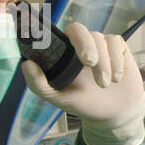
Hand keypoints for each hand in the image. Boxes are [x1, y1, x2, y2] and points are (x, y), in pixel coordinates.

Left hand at [21, 23, 144, 144]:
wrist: (114, 114)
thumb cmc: (85, 103)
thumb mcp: (60, 98)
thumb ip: (40, 84)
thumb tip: (26, 64)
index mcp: (62, 53)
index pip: (56, 34)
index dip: (56, 34)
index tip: (59, 48)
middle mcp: (79, 45)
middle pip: (79, 30)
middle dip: (85, 45)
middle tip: (90, 62)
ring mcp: (99, 44)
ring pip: (99, 39)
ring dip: (103, 63)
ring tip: (104, 84)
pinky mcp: (118, 47)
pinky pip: (116, 43)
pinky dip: (117, 61)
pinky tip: (116, 78)